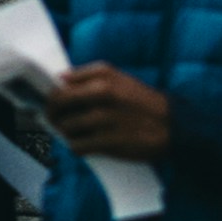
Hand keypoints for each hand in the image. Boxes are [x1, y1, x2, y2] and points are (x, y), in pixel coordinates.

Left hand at [39, 58, 174, 165]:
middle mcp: (101, 97)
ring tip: (70, 132)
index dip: (51, 97)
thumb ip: (87, 74)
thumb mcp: (118, 77)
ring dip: (65, 132)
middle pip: (59, 106)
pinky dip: (76, 146)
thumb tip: (60, 79)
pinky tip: (81, 144)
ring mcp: (105, 121)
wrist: (172, 125)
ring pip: (67, 128)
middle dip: (52, 114)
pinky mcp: (110, 143)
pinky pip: (79, 146)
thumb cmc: (141, 100)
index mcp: (102, 79)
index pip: (62, 88)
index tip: (49, 102)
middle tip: (53, 119)